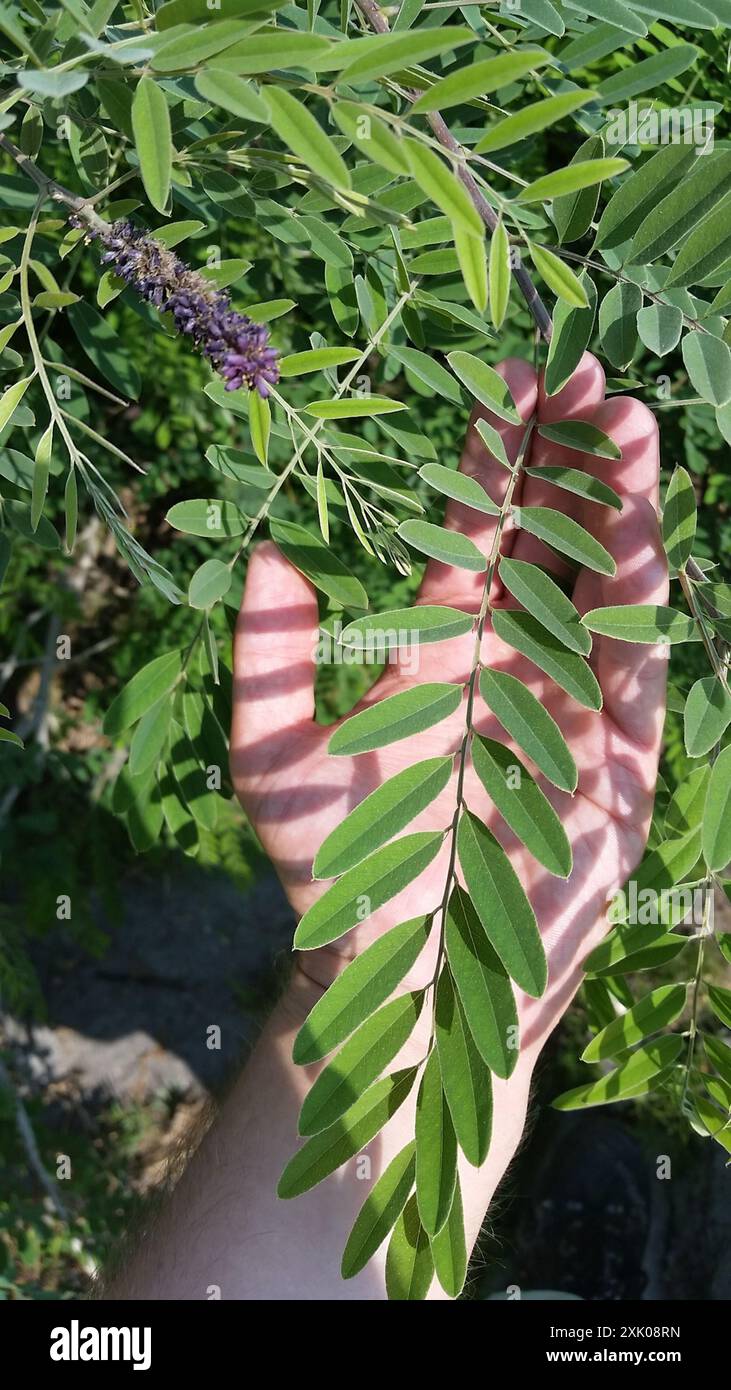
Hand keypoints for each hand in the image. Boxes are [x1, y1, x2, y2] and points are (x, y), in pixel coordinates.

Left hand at [230, 352, 666, 1062]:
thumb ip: (266, 660)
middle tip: (588, 366)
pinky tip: (644, 532)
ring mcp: (568, 704)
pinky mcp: (616, 762)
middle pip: (551, 537)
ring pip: (601, 585)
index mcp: (442, 644)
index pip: (476, 530)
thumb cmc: (339, 865)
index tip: (512, 373)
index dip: (494, 454)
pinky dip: (639, 603)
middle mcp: (512, 658)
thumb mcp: (275, 762)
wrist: (402, 972)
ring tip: (628, 421)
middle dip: (569, 454)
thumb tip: (272, 552)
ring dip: (617, 505)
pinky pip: (633, 671)